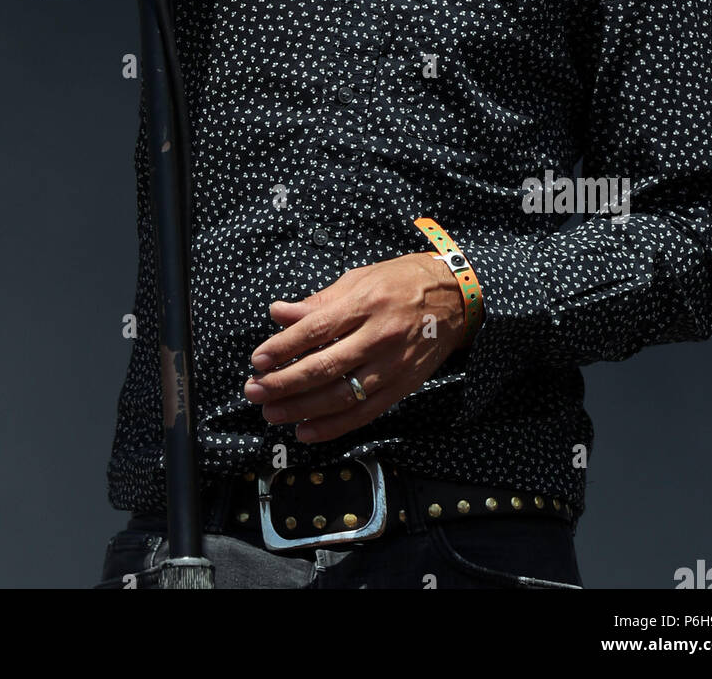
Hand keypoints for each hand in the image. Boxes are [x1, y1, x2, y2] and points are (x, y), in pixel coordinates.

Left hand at [243, 253, 471, 443]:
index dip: (284, 347)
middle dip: (284, 383)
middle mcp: (379, 337)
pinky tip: (306, 431)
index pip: (316, 330)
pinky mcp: (403, 387)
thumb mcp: (359, 279)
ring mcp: (392, 366)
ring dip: (302, 409)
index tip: (257, 361)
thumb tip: (278, 314)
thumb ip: (318, 301)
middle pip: (325, 367)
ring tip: (272, 413)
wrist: (456, 299)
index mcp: (365, 304)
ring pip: (342, 396)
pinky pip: (364, 413)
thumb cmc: (400, 282)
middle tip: (254, 391)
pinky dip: (334, 426)